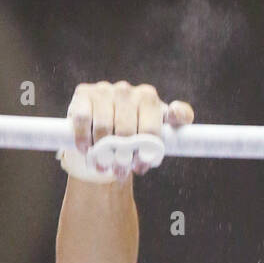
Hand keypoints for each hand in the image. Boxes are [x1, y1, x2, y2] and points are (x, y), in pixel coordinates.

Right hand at [66, 80, 193, 178]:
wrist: (104, 124)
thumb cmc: (136, 130)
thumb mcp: (159, 128)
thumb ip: (177, 122)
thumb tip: (180, 115)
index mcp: (148, 98)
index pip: (150, 129)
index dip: (146, 152)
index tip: (140, 167)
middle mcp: (127, 90)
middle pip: (126, 132)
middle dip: (123, 157)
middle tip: (120, 172)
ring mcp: (105, 90)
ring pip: (104, 128)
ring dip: (103, 153)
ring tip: (104, 166)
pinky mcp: (83, 94)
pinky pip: (84, 120)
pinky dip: (84, 139)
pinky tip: (86, 151)